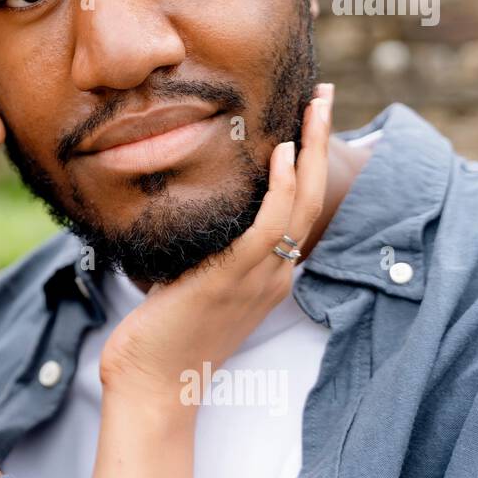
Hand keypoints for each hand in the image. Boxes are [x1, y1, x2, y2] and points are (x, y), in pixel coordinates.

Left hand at [79, 84, 333, 477]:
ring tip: (315, 105)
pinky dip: (280, 189)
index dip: (311, 161)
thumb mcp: (193, 282)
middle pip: (312, 197)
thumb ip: (205, 248)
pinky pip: (266, 228)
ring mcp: (256, 278)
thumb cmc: (164, 335)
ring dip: (310, 149)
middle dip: (322, 141)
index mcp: (268, 275)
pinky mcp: (231, 280)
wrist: (152, 384)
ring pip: (299, 204)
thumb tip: (192, 210)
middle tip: (325, 93)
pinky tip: (282, 153)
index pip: (301, 208)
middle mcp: (273, 275)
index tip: (309, 119)